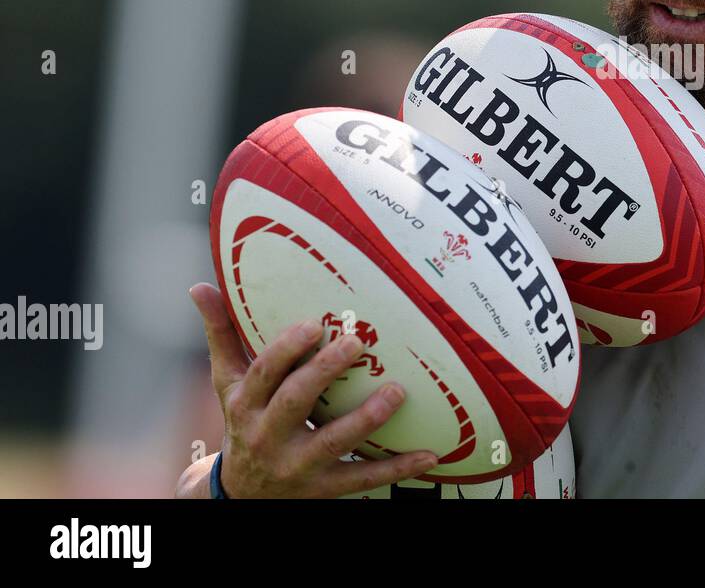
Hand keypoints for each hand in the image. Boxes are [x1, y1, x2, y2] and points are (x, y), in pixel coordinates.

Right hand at [188, 282, 438, 497]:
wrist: (240, 494)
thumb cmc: (244, 420)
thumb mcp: (228, 382)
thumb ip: (221, 335)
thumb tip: (200, 286)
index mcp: (246, 404)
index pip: (264, 374)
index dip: (286, 350)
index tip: (314, 324)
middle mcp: (267, 436)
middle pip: (295, 403)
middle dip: (324, 373)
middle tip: (357, 343)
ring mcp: (296, 466)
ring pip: (331, 443)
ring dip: (366, 419)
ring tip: (397, 392)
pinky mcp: (323, 488)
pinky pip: (362, 478)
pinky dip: (396, 467)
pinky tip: (428, 453)